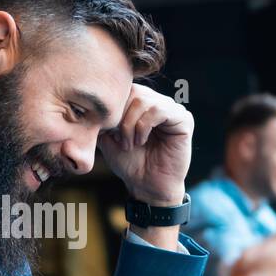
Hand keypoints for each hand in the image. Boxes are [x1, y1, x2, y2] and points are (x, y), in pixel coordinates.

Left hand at [98, 82, 192, 205]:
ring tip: (129, 144)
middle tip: (118, 139)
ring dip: (130, 124)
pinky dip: (144, 126)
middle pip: (132, 91)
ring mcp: (172, 109)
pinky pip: (159, 110)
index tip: (107, 133)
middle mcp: (158, 101)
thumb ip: (101, 117)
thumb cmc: (129, 162)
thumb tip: (92, 103)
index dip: (112, 109)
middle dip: (120, 117)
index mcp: (141, 102)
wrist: (146, 186)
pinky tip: (141, 141)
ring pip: (144, 100)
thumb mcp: (107, 137)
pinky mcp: (183, 119)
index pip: (123, 88)